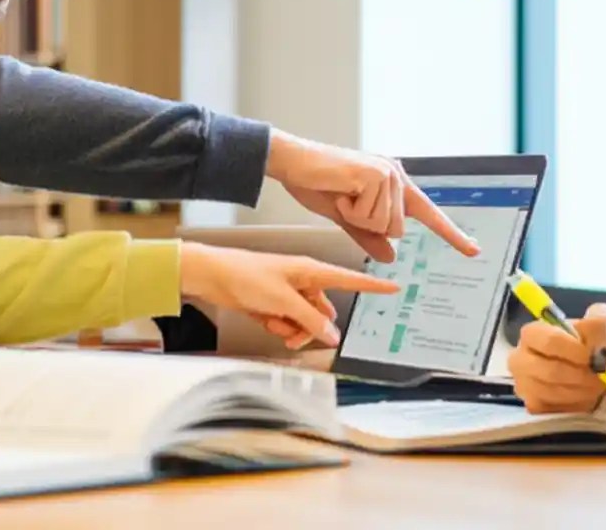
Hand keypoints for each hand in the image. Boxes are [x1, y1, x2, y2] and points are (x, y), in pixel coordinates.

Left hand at [179, 242, 398, 349]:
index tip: (394, 288)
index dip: (371, 285)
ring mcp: (287, 293)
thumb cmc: (245, 276)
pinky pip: (287, 322)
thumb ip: (310, 319)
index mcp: (311, 271)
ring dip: (294, 329)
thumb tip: (331, 334)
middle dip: (312, 326)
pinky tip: (265, 321)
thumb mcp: (283, 301)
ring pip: (305, 320)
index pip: (349, 279)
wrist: (212, 276)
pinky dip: (279, 326)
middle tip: (296, 331)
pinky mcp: (272, 303)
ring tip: (277, 326)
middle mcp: (302, 281)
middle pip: (323, 311)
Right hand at [265, 130, 479, 262]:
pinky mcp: (376, 175)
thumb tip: (392, 256)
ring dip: (356, 217)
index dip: (451, 234)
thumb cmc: (317, 184)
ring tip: (340, 194)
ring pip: (384, 224)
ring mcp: (387, 173)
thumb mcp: (346, 218)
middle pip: (398, 228)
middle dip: (366, 225)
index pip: (427, 214)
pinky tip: (338, 190)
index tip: (473, 250)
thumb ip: (370, 237)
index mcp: (392, 184)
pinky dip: (348, 210)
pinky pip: (369, 215)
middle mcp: (395, 176)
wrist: (292, 162)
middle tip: (345, 204)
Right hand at [507, 304, 605, 413]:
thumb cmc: (589, 346)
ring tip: (595, 387)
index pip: (549, 341)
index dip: (574, 350)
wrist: (590, 370)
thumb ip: (599, 319)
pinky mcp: (532, 406)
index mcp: (532, 333)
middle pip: (551, 371)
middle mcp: (519, 359)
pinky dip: (574, 405)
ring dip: (581, 391)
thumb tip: (594, 321)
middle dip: (581, 376)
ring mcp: (523, 384)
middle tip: (600, 377)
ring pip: (553, 392)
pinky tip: (584, 397)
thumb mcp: (599, 325)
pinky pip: (553, 409)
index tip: (592, 357)